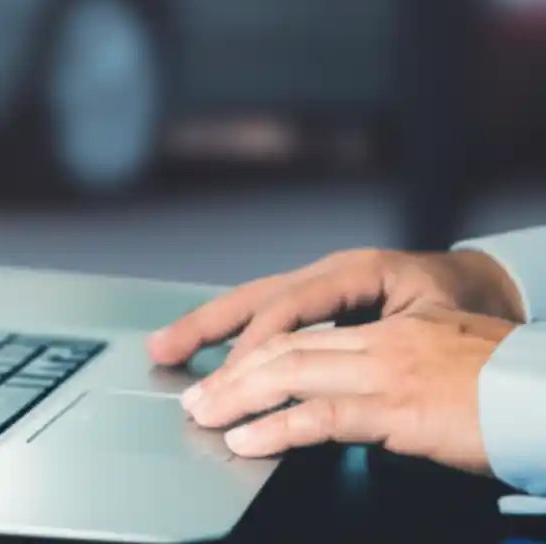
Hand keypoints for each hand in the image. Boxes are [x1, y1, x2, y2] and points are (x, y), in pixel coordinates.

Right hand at [146, 249, 522, 367]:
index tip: (233, 377)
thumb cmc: (468, 308)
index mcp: (358, 270)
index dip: (257, 341)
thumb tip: (334, 380)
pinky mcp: (318, 302)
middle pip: (255, 297)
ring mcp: (320, 285)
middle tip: (164, 352)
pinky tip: (203, 347)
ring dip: (206, 326)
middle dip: (205, 326)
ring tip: (165, 347)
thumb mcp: (434, 325)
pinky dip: (229, 330)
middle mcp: (329, 273)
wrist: (488, 287)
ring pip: (251, 302)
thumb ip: (383, 350)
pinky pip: (265, 313)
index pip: (292, 305)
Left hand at [182, 307, 515, 471]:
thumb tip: (342, 396)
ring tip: (204, 415)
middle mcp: (380, 340)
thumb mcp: (439, 365)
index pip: (302, 330)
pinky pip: (320, 415)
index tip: (219, 367)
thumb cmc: (508, 391)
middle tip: (194, 395)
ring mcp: (386, 371)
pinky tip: (247, 439)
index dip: (252, 348)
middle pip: (283, 346)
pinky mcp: (397, 407)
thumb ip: (388, 372)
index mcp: (389, 327)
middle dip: (229, 371)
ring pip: (290, 373)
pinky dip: (275, 428)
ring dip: (237, 396)